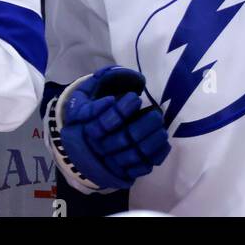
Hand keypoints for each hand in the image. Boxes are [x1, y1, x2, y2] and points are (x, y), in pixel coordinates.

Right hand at [52, 66, 170, 191]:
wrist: (81, 143)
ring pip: (131, 155)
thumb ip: (100, 80)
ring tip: (161, 127)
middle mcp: (96, 146)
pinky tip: (163, 143)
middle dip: (141, 126)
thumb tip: (115, 73)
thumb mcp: (87, 92)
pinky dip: (153, 157)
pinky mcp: (120, 171)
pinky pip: (138, 168)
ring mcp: (108, 160)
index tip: (134, 98)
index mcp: (85, 126)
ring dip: (149, 141)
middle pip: (119, 139)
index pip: (101, 122)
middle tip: (156, 114)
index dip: (119, 111)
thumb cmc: (89, 109)